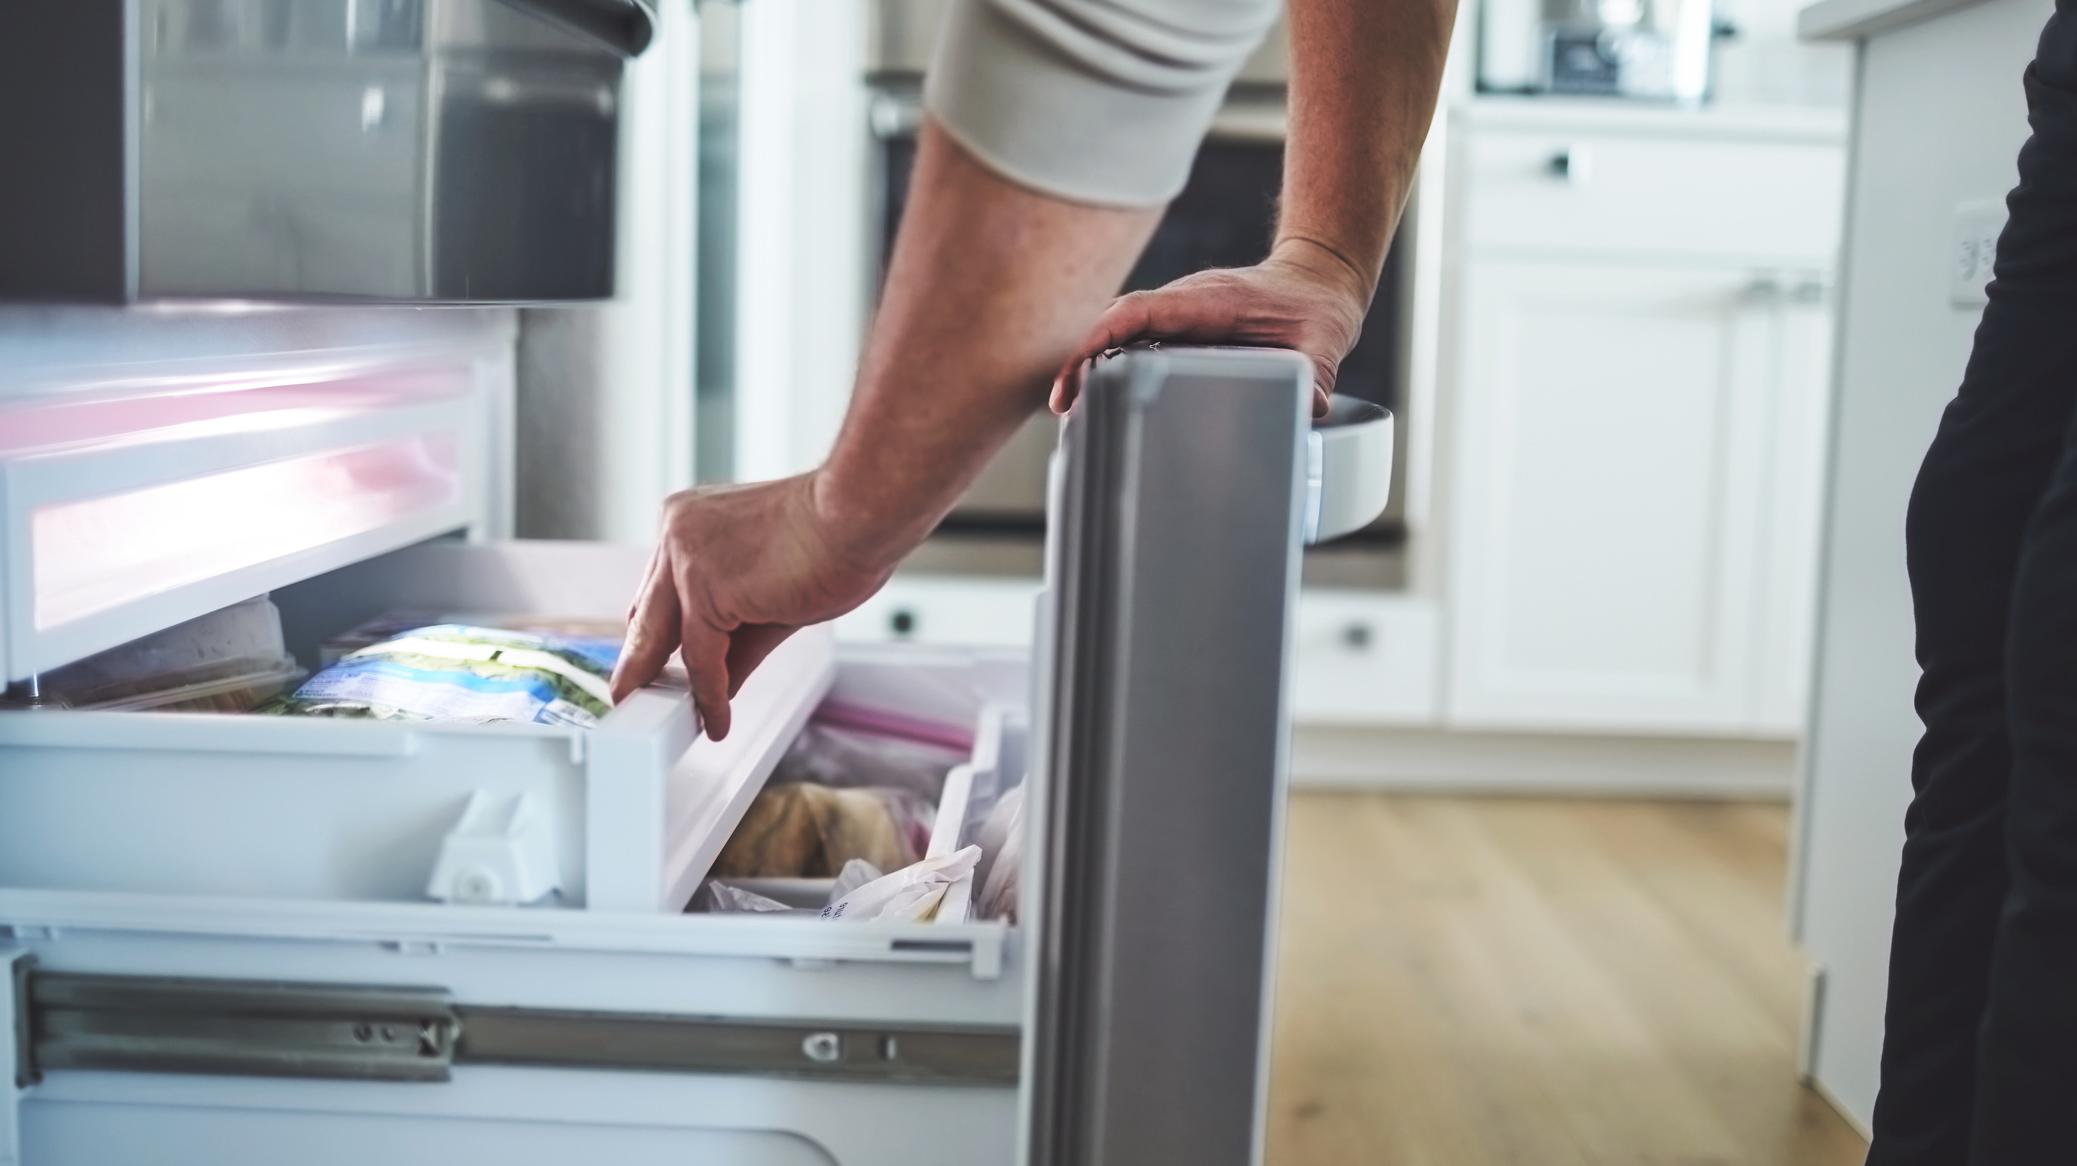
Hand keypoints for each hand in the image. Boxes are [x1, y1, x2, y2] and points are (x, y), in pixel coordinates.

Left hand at [610, 473, 893, 738]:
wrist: (858, 515)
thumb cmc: (835, 538)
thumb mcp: (773, 594)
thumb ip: (740, 640)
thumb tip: (722, 683)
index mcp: (692, 521)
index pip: (660, 590)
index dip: (657, 632)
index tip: (651, 663)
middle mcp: (678, 533)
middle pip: (648, 615)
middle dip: (640, 663)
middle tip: (633, 697)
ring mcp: (686, 558)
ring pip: (667, 638)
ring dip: (671, 686)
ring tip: (675, 722)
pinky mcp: (704, 589)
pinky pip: (701, 657)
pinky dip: (710, 693)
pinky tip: (717, 718)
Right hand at [1050, 237, 1372, 415]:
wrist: (1318, 283)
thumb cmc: (1315, 307)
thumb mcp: (1324, 343)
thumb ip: (1316, 375)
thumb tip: (1309, 408)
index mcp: (1211, 301)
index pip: (1142, 310)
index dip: (1103, 335)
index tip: (1079, 368)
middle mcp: (1185, 304)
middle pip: (1117, 322)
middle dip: (1083, 358)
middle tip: (1062, 405)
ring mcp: (1179, 315)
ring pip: (1120, 332)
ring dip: (1091, 364)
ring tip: (1070, 410)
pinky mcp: (1179, 329)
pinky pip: (1135, 341)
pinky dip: (1111, 366)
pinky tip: (1099, 400)